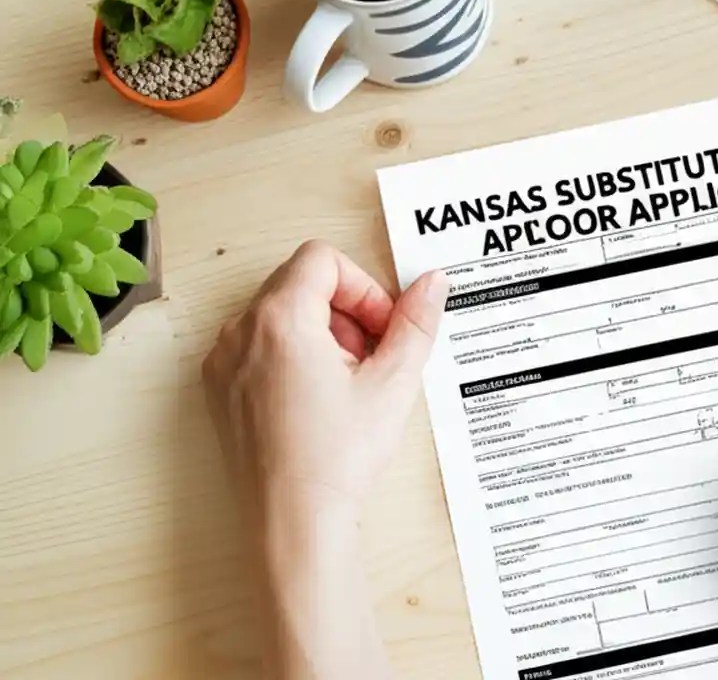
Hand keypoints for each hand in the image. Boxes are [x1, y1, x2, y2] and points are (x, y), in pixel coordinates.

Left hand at [201, 240, 447, 679]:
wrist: (294, 522)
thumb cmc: (337, 458)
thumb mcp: (393, 383)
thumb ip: (416, 323)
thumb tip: (432, 283)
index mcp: (279, 319)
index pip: (321, 259)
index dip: (363, 286)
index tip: (382, 327)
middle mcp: (240, 333)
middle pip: (299, 284)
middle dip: (345, 310)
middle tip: (374, 356)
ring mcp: (223, 363)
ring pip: (279, 315)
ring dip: (321, 333)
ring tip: (349, 383)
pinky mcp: (220, 392)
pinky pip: (258, 348)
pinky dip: (293, 357)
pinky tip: (321, 401)